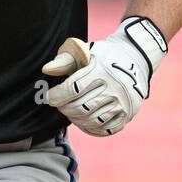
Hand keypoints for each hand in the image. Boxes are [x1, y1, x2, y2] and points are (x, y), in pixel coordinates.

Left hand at [41, 16, 167, 136]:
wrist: (135, 59)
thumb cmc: (104, 55)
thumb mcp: (85, 51)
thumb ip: (65, 60)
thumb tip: (46, 70)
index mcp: (102, 70)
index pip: (72, 89)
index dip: (57, 96)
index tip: (50, 96)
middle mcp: (115, 88)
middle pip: (80, 107)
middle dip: (64, 108)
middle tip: (60, 104)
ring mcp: (123, 103)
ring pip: (91, 121)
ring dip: (75, 119)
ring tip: (71, 111)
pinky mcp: (128, 114)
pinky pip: (105, 130)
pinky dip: (91, 128)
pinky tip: (84, 120)